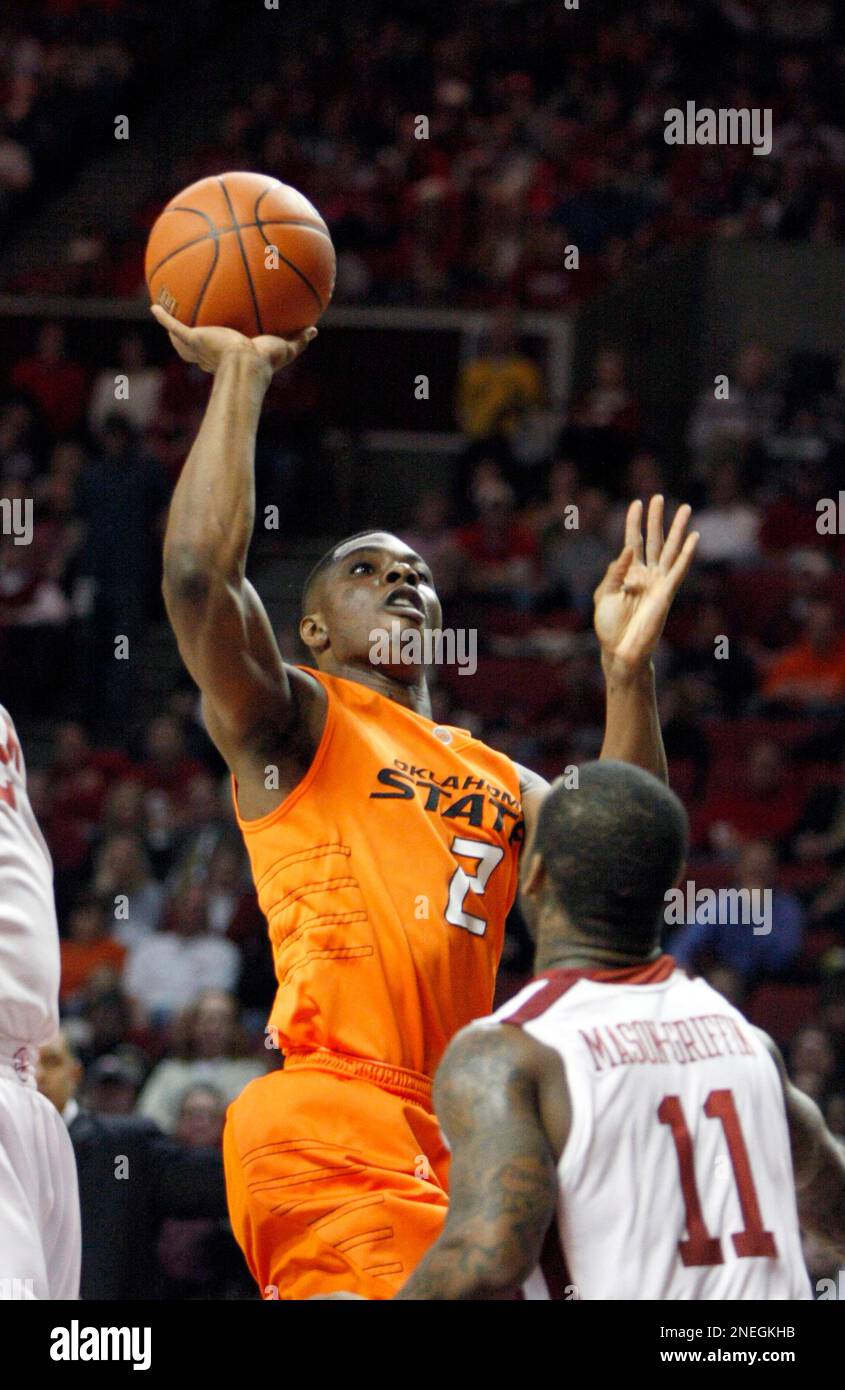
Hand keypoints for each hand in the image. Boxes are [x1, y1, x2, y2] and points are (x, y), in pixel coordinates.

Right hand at [150, 305, 315, 375]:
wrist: (247, 364)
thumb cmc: (266, 362)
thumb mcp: (286, 348)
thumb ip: (300, 338)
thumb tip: (315, 330)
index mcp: (232, 358)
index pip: (224, 354)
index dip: (224, 347)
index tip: (227, 341)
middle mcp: (213, 356)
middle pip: (201, 349)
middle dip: (197, 341)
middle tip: (196, 329)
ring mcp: (200, 348)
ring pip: (183, 340)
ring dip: (175, 331)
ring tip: (167, 316)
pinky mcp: (193, 340)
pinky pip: (174, 327)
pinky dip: (163, 318)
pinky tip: (154, 306)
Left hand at [594, 496, 697, 673]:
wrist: (620, 649)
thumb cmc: (609, 626)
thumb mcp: (604, 594)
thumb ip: (615, 571)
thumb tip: (628, 549)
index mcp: (627, 573)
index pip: (632, 541)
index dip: (634, 522)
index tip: (636, 503)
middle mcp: (645, 574)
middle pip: (653, 540)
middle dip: (656, 519)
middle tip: (659, 497)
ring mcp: (658, 582)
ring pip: (670, 550)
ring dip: (677, 529)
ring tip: (684, 508)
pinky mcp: (667, 593)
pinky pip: (679, 569)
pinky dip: (687, 554)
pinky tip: (693, 538)